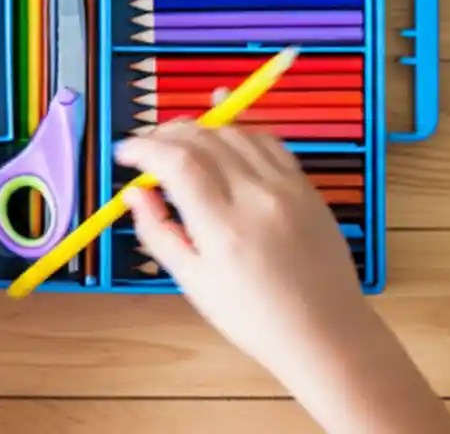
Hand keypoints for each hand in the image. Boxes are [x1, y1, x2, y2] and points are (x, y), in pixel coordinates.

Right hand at [114, 121, 449, 433]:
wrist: (326, 331)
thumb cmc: (253, 317)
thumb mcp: (194, 283)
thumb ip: (159, 233)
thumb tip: (134, 194)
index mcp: (224, 228)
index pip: (176, 163)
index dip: (143, 149)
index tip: (123, 154)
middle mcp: (257, 197)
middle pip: (202, 139)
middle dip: (164, 135)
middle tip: (144, 149)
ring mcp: (287, 187)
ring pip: (234, 132)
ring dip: (198, 128)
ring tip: (176, 141)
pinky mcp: (306, 186)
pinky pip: (268, 140)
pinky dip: (240, 125)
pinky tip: (221, 117)